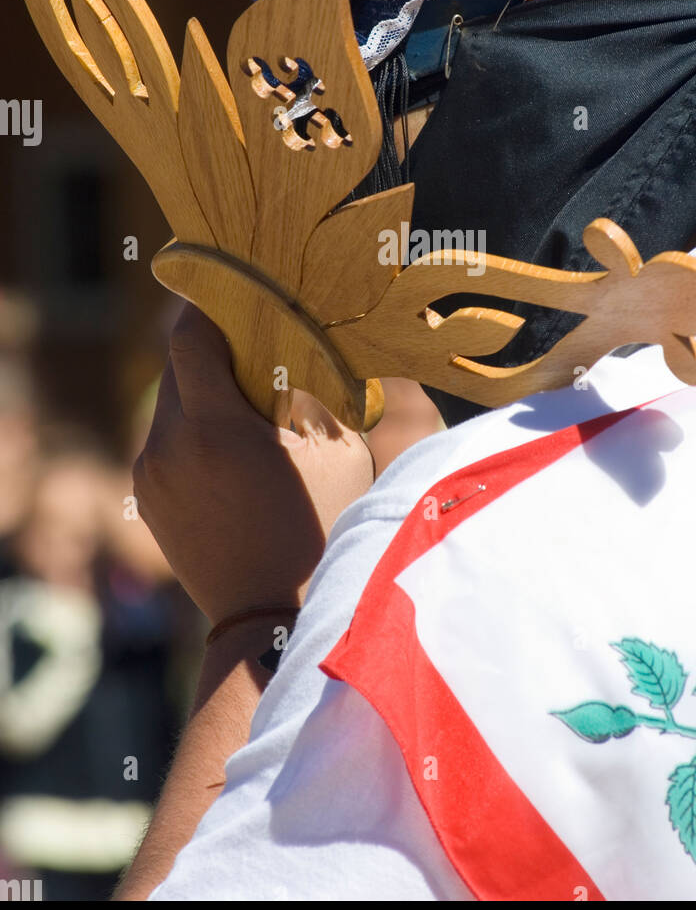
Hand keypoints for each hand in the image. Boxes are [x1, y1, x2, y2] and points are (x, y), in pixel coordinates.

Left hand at [133, 304, 373, 624]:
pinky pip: (167, 441)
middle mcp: (168, 446)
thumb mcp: (335, 451)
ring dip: (206, 392)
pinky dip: (195, 430)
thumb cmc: (319, 530)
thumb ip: (315, 389)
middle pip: (177, 366)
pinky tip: (234, 449)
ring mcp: (149, 475)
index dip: (211, 305)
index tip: (235, 290)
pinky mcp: (147, 499)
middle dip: (215, 350)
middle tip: (256, 341)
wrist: (274, 619)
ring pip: (171, 403)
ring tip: (250, 404)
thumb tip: (308, 338)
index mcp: (214, 429)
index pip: (189, 336)